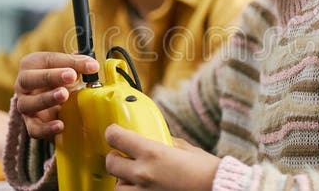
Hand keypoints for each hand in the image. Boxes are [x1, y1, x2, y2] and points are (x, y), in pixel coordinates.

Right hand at [14, 52, 98, 139]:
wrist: (51, 102)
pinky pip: (33, 128)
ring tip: (65, 95)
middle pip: (29, 79)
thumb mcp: (69, 69)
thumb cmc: (60, 80)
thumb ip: (79, 65)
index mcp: (32, 64)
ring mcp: (24, 104)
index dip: (69, 62)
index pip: (48, 60)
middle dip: (51, 76)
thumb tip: (92, 65)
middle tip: (72, 76)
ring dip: (46, 99)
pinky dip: (46, 128)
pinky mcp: (30, 124)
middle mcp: (23, 84)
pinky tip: (60, 125)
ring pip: (27, 103)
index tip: (90, 66)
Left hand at [105, 124, 219, 190]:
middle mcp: (143, 173)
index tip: (114, 133)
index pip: (117, 138)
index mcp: (152, 153)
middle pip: (111, 163)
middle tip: (122, 157)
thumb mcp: (186, 149)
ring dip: (123, 180)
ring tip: (134, 178)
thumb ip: (167, 143)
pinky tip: (143, 188)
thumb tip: (158, 139)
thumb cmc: (207, 171)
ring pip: (117, 187)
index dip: (113, 133)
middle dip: (115, 158)